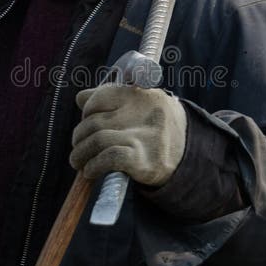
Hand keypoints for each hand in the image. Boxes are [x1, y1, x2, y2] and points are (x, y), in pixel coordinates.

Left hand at [70, 84, 186, 185]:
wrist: (187, 157)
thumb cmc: (154, 129)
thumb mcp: (139, 107)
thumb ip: (111, 98)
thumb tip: (81, 98)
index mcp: (140, 94)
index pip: (101, 96)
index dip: (87, 111)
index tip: (87, 123)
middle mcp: (144, 112)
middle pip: (94, 121)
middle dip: (80, 136)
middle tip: (79, 147)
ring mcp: (144, 136)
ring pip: (97, 139)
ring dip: (80, 154)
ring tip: (78, 161)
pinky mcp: (144, 161)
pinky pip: (108, 159)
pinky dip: (93, 166)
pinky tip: (90, 171)